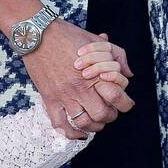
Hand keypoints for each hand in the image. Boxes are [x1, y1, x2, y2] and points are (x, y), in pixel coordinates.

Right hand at [22, 19, 135, 136]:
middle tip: (111, 113)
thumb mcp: (97, 42)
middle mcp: (80, 87)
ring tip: (97, 122)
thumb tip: (129, 73)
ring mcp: (63, 95)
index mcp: (94, 72)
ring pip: (83, 122)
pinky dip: (71, 133)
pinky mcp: (49, 99)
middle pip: (102, 114)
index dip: (125, 104)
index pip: (116, 96)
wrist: (38, 34)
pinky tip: (79, 134)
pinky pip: (60, 124)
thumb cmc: (68, 35)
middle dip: (110, 117)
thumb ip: (117, 55)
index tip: (127, 104)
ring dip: (94, 126)